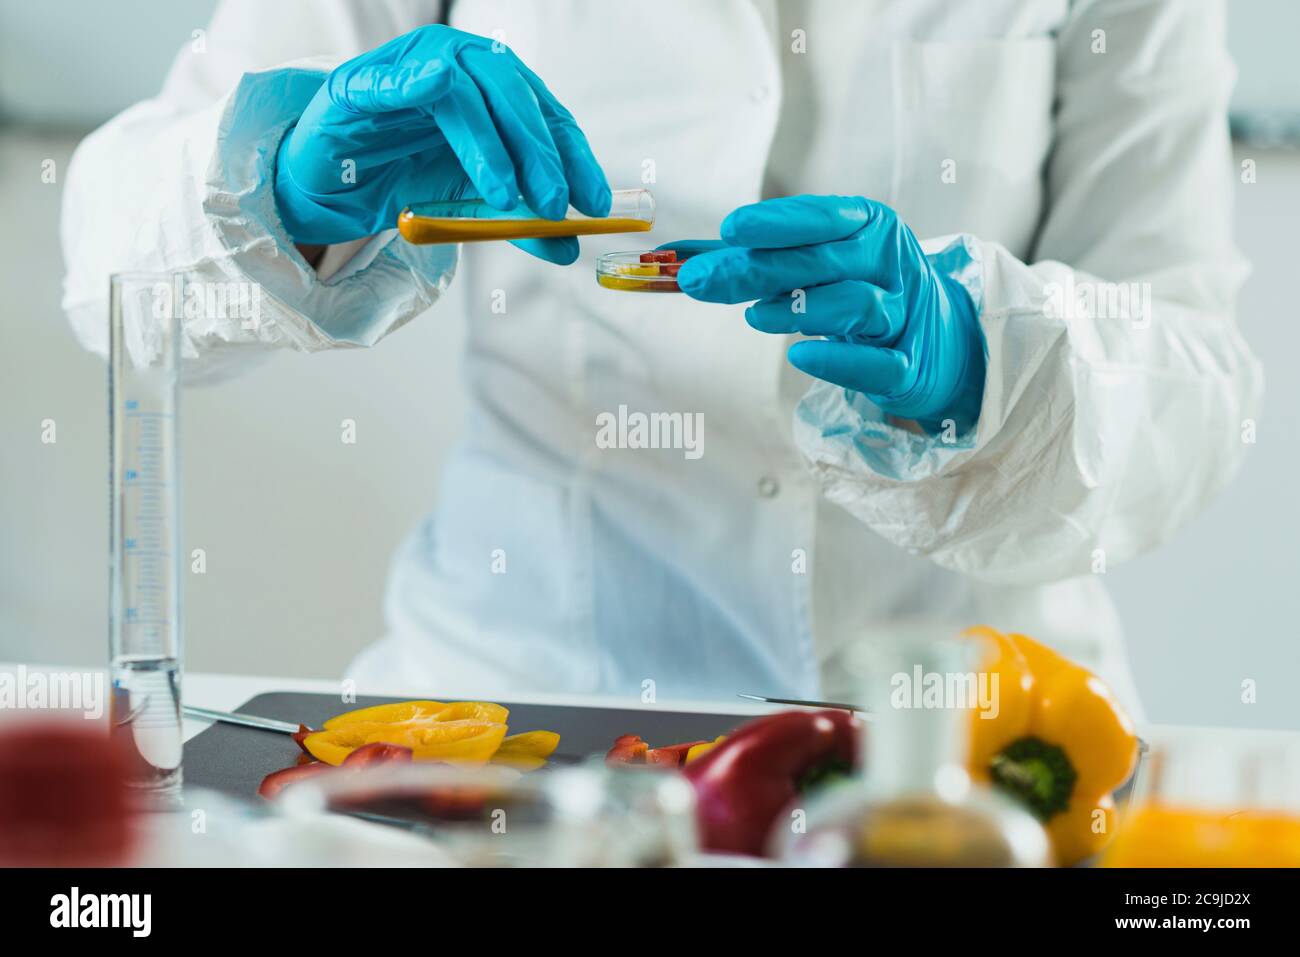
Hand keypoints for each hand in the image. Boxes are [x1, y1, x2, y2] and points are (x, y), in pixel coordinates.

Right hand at [274, 25, 610, 262]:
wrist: (331, 182)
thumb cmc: (405, 176)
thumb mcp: (471, 204)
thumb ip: (517, 222)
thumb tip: (569, 246)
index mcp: (495, 89)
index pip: (547, 115)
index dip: (575, 158)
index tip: (594, 203)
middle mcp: (460, 65)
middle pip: (513, 96)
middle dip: (539, 154)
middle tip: (554, 203)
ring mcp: (409, 67)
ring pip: (463, 91)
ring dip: (488, 143)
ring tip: (503, 193)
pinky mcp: (361, 84)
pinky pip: (390, 78)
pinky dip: (411, 81)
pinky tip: (432, 86)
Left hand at [673, 195, 985, 433]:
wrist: (936, 340)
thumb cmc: (860, 289)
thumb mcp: (817, 263)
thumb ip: (751, 258)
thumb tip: (673, 256)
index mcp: (871, 227)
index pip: (823, 217)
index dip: (777, 223)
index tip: (729, 229)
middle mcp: (891, 265)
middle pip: (824, 261)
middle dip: (758, 269)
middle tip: (701, 280)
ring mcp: (904, 316)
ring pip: (856, 305)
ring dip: (798, 308)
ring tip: (753, 316)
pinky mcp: (908, 367)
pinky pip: (877, 364)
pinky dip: (839, 359)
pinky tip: (800, 354)